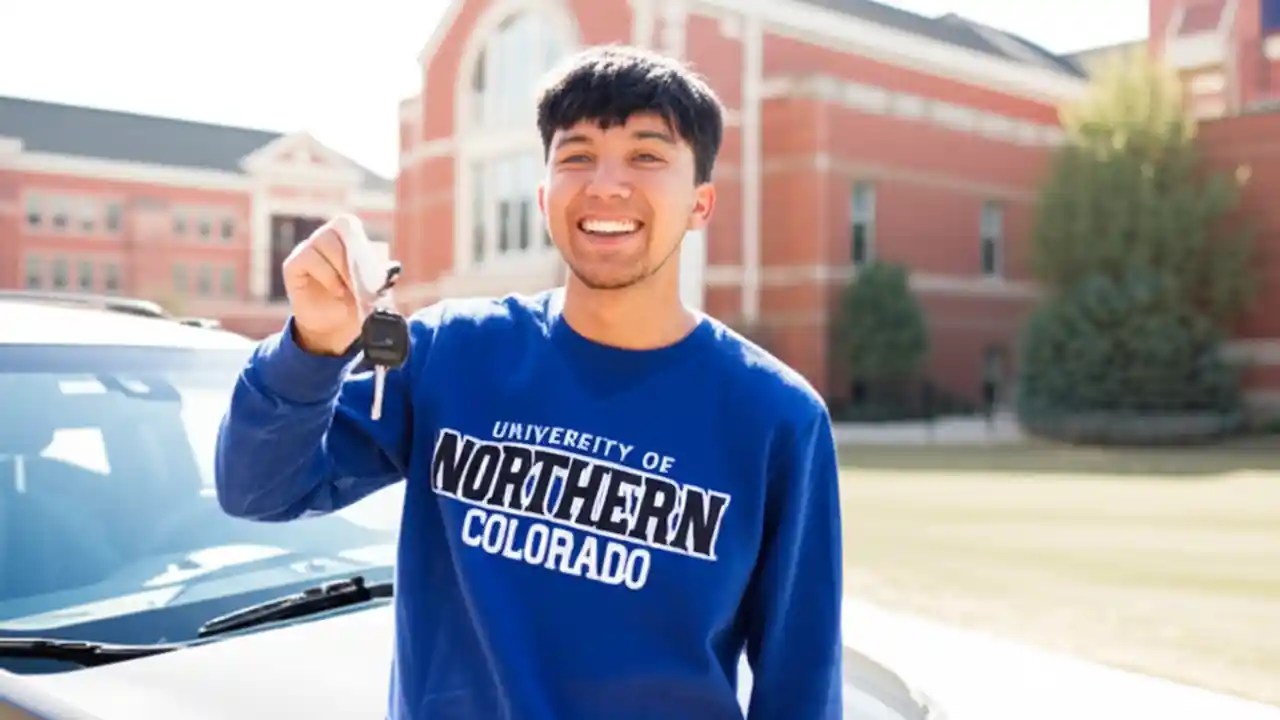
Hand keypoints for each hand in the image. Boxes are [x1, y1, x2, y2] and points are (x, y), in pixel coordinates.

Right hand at [281, 214, 371, 355]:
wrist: (335, 328)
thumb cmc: (355, 302)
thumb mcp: (374, 289)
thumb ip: (382, 276)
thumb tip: (394, 268)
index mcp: (343, 239)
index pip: (347, 223)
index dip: (358, 239)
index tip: (368, 265)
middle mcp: (323, 240)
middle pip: (335, 230)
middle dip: (353, 258)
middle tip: (362, 283)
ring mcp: (306, 251)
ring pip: (321, 242)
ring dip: (341, 267)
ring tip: (350, 290)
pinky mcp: (293, 266)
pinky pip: (307, 259)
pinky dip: (327, 276)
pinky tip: (337, 292)